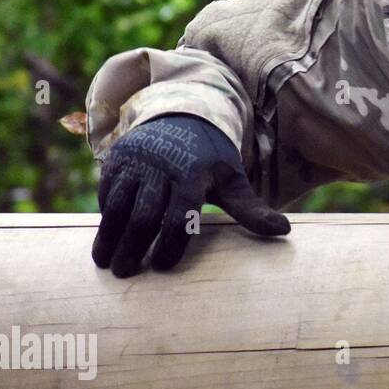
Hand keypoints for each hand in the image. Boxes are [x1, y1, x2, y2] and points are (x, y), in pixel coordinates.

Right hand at [92, 113, 289, 277]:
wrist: (182, 115)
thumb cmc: (210, 159)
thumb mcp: (232, 179)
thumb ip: (251, 208)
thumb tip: (284, 231)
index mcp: (194, 173)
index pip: (180, 214)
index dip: (170, 243)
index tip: (162, 267)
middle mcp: (161, 166)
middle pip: (144, 213)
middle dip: (134, 245)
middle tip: (127, 273)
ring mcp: (135, 162)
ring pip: (117, 204)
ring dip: (109, 235)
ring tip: (105, 264)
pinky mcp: (115, 160)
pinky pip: (105, 192)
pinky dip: (104, 216)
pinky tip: (106, 240)